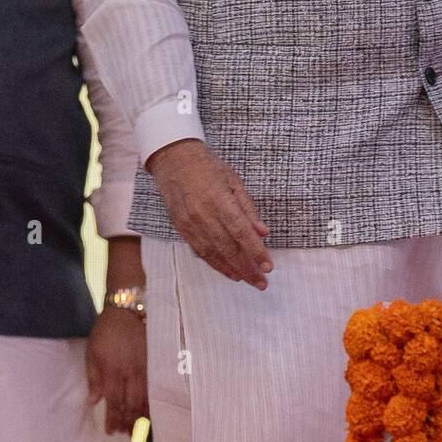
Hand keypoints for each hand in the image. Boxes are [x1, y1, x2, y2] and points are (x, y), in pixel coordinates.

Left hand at [86, 307, 148, 433]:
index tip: (111, 432)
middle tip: (127, 435)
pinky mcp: (155, 363)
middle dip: (129, 422)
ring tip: (139, 429)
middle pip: (132, 404)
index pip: (114, 402)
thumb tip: (95, 401)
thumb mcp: (92, 352)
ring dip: (142, 416)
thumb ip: (94, 377)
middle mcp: (131, 372)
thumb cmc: (106, 332)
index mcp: (113, 370)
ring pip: (146, 398)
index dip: (113, 419)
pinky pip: (155, 387)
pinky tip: (153, 411)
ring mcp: (146, 368)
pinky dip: (154, 401)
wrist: (128, 311)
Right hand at [146, 138, 272, 289]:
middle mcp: (203, 215)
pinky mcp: (181, 228)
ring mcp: (190, 223)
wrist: (174, 159)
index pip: (241, 232)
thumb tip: (263, 232)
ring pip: (213, 254)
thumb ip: (248, 209)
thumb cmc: (208, 166)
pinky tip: (227, 271)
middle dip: (246, 268)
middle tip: (261, 282)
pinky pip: (199, 251)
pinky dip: (214, 263)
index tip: (268, 267)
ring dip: (231, 270)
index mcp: (219, 200)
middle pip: (228, 248)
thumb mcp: (234, 181)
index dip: (255, 252)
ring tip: (247, 280)